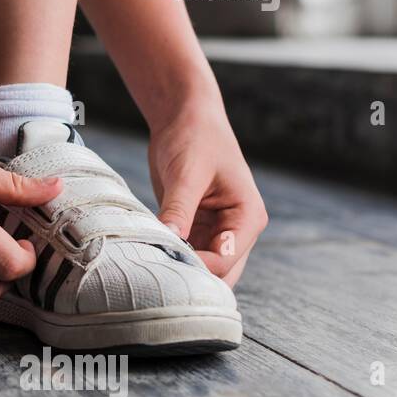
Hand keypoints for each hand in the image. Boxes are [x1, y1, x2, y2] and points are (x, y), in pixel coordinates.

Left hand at [147, 101, 267, 287]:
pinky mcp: (197, 229)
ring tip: (149, 265)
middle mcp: (238, 230)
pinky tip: (148, 255)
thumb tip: (169, 242)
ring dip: (179, 269)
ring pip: (203, 269)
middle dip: (190, 276)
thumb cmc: (195, 138)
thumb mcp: (187, 173)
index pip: (225, 260)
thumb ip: (179, 209)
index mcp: (248, 217)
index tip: (160, 260)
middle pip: (219, 273)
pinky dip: (170, 257)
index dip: (194, 267)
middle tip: (153, 274)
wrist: (185, 120)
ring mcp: (218, 232)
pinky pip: (187, 254)